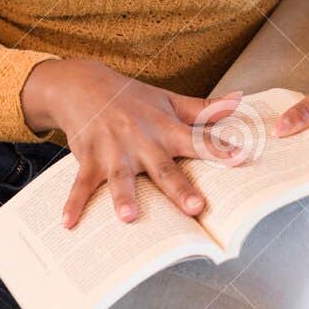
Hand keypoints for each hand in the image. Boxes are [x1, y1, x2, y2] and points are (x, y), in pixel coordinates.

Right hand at [20, 58, 253, 228]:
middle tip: (195, 207)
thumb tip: (238, 101)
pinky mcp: (88, 158)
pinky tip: (68, 223)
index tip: (240, 159)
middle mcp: (141, 140)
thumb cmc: (133, 98)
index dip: (219, 149)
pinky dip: (73, 203)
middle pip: (162, 168)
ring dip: (123, 197)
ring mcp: (112, 150)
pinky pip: (80, 183)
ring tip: (128, 217)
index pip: (197, 140)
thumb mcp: (168, 100)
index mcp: (165, 128)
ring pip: (120, 177)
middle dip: (179, 188)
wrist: (83, 85)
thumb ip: (203, 108)